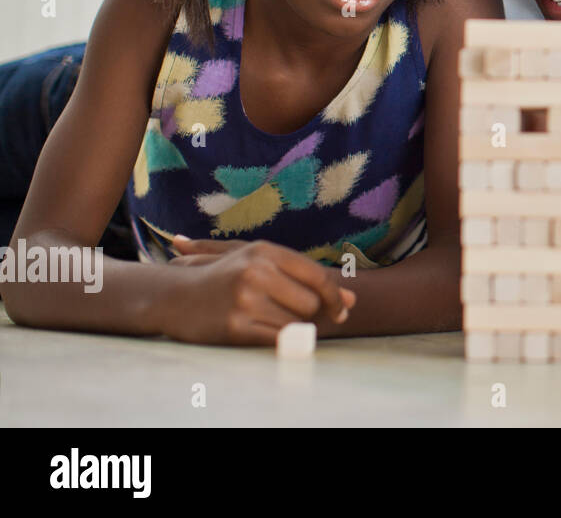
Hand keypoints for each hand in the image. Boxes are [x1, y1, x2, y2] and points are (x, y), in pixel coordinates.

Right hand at [163, 237, 355, 344]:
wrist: (174, 297)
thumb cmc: (227, 279)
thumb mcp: (264, 267)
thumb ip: (307, 279)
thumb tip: (352, 299)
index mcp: (265, 251)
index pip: (317, 276)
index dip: (335, 297)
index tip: (342, 311)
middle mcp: (256, 271)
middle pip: (310, 304)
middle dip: (310, 315)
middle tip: (298, 317)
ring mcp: (244, 299)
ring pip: (295, 324)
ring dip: (293, 330)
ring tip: (273, 322)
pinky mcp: (234, 327)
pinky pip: (277, 341)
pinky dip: (280, 343)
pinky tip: (269, 336)